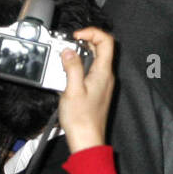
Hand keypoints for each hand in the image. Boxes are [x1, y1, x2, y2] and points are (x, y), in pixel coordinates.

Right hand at [58, 26, 114, 153]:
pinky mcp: (97, 91)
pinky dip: (80, 66)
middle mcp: (106, 76)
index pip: (106, 41)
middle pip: (101, 48)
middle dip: (84, 41)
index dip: (92, 32)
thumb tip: (69, 50)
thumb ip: (72, 67)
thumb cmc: (81, 119)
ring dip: (81, 54)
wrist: (86, 140)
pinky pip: (91, 71)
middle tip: (68, 45)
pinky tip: (68, 74)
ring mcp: (103, 83)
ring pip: (95, 59)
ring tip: (66, 58)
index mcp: (104, 72)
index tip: (76, 36)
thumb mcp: (72, 90)